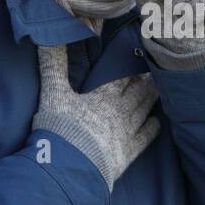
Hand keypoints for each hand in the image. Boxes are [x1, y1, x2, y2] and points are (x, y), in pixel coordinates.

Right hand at [30, 45, 159, 189]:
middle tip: (153, 70)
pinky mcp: (129, 153)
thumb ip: (52, 64)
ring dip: (151, 98)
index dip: (129, 65)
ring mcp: (127, 132)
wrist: (71, 169)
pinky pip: (147, 136)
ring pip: (144, 109)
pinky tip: (156, 122)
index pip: (121, 76)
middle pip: (137, 91)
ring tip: (158, 88)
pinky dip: (152, 127)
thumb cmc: (59, 129)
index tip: (138, 55)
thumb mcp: (53, 94)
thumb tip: (46, 36)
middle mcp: (120, 111)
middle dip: (144, 80)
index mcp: (103, 96)